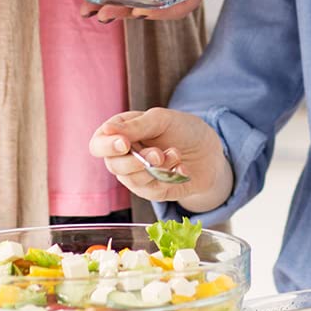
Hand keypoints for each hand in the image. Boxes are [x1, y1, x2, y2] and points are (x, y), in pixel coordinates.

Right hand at [87, 107, 232, 210]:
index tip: (124, 144)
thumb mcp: (161, 120)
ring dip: (157, 168)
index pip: (99, 143)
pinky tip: (182, 168)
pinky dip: (169, 178)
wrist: (211, 151)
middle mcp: (125, 156)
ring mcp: (137, 175)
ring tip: (176, 155)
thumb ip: (136, 126)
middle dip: (136, 160)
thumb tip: (108, 131)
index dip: (107, 145)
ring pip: (132, 180)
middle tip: (158, 153)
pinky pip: (151, 191)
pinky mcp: (152, 191)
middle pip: (113, 165)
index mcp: (122, 132)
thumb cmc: (184, 129)